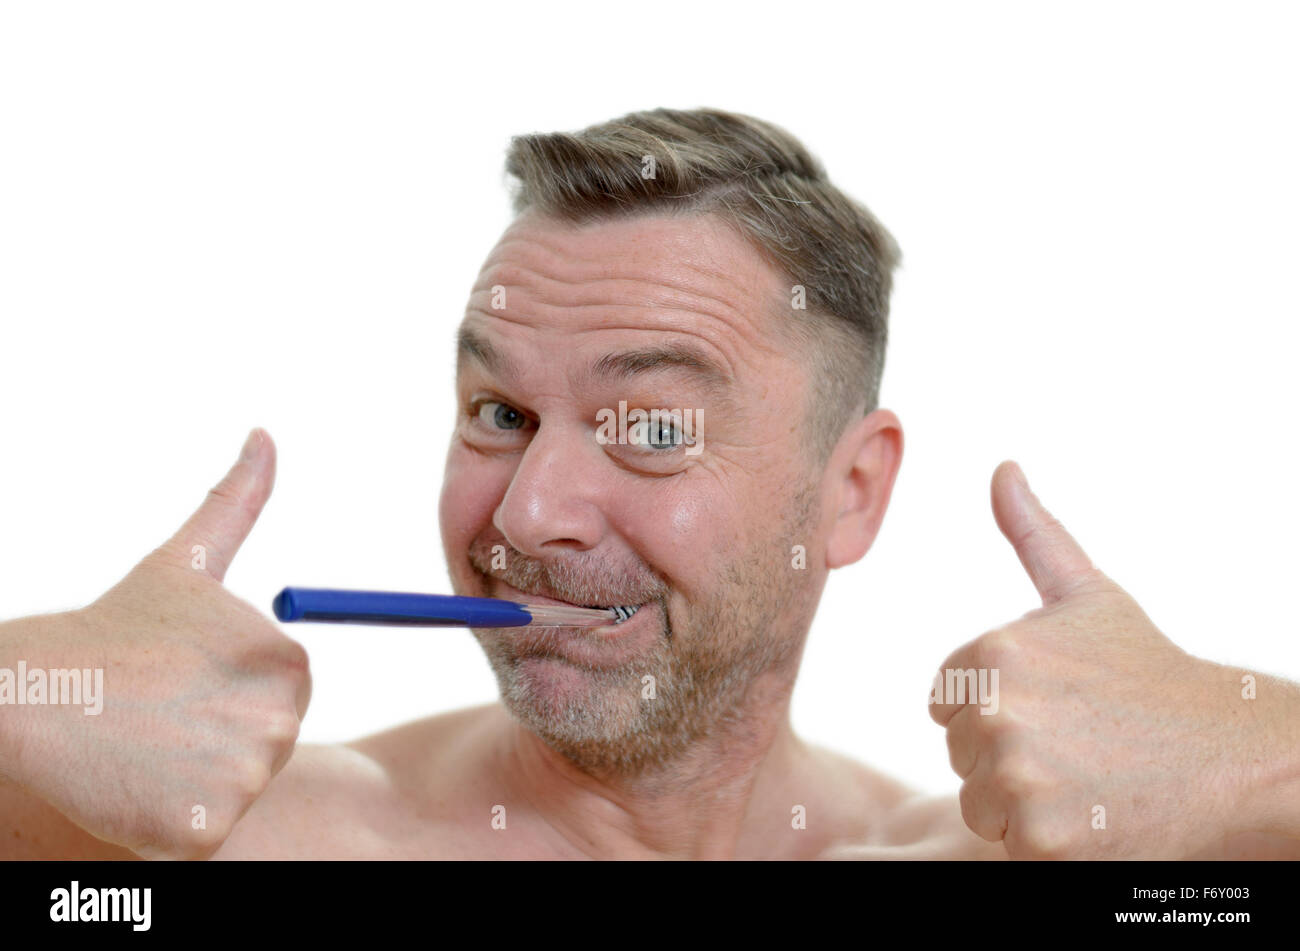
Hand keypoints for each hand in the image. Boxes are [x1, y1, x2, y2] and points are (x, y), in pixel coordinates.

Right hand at [1, 429, 309, 858]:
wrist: (24, 697)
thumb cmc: (107, 633)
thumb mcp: (181, 565)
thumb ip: (238, 504)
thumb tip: (267, 434)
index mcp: (289, 661)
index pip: (279, 702)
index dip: (223, 699)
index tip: (179, 680)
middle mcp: (281, 719)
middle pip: (264, 752)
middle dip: (213, 742)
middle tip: (156, 716)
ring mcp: (243, 777)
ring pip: (233, 794)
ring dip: (190, 782)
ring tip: (142, 747)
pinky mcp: (203, 831)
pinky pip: (201, 836)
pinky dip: (166, 824)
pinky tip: (133, 787)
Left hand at [929, 461, 1293, 858]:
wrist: (1233, 757)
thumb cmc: (1151, 673)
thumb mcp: (1087, 595)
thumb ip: (1032, 533)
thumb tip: (1001, 467)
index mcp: (993, 649)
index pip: (944, 699)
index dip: (992, 708)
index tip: (1052, 707)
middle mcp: (996, 709)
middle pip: (959, 752)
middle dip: (1005, 754)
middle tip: (1077, 746)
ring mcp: (1017, 777)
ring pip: (977, 802)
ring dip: (1020, 802)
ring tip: (1085, 780)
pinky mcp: (1039, 839)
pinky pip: (1009, 845)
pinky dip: (1046, 842)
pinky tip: (1095, 815)